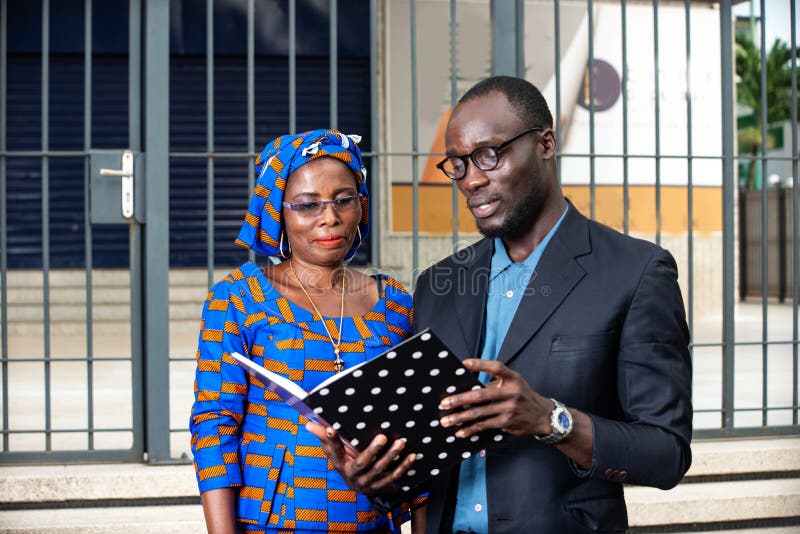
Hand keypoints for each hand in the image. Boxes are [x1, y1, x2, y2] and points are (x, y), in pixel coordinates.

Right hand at [306, 422, 415, 496]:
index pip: (333, 451)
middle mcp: (353, 474)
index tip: (331, 428)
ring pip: (380, 470)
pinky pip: (394, 477)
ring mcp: (368, 482)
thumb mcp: (336, 452)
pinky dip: (403, 467)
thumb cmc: (347, 462)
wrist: (361, 487)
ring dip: (391, 456)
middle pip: (362, 463)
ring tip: (400, 443)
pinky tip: (411, 456)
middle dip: (373, 450)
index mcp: (340, 464)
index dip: (331, 440)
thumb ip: (325, 438)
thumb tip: (308, 425)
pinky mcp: (381, 486)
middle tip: (383, 437)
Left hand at [438, 359, 552, 437]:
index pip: (496, 367)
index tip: (463, 363)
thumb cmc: (520, 395)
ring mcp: (509, 408)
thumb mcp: (513, 383)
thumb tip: (466, 386)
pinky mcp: (507, 422)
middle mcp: (512, 392)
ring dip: (460, 417)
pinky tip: (460, 431)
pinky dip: (471, 429)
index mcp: (513, 378)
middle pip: (481, 394)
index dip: (480, 364)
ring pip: (480, 413)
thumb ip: (494, 383)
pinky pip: (485, 425)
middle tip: (444, 403)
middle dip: (460, 399)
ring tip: (446, 420)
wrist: (542, 415)